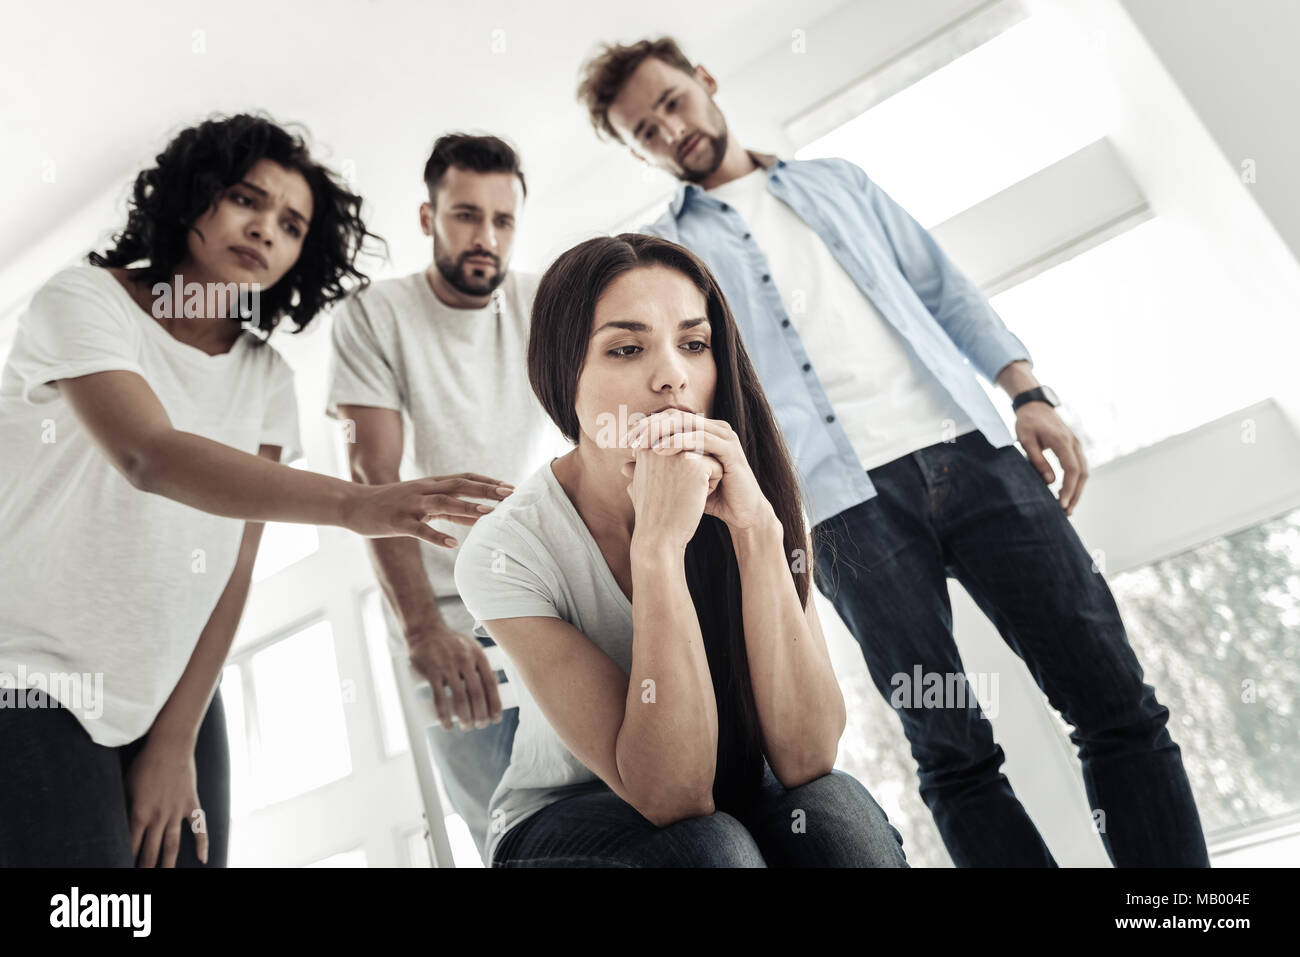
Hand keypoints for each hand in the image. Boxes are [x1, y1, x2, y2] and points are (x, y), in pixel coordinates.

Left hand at [125, 734, 206, 866]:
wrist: (170, 745)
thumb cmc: (145, 763)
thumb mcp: (126, 785)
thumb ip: (125, 806)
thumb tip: (118, 823)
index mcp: (139, 813)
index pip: (130, 844)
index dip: (126, 858)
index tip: (122, 867)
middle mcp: (158, 817)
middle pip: (150, 851)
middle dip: (145, 867)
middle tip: (142, 877)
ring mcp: (177, 812)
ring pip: (172, 845)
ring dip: (167, 864)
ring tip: (165, 876)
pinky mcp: (191, 804)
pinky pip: (199, 827)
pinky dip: (202, 844)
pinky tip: (203, 859)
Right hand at [340, 472, 513, 546]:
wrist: (354, 505)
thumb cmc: (393, 505)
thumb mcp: (423, 503)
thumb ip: (451, 509)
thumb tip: (480, 515)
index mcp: (430, 484)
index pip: (464, 477)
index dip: (487, 481)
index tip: (509, 486)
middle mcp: (423, 490)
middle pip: (458, 486)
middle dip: (485, 489)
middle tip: (509, 494)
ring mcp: (410, 505)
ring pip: (442, 504)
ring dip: (466, 508)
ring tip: (488, 514)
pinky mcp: (397, 522)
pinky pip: (419, 529)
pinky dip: (437, 536)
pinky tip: (452, 544)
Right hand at [407, 623, 502, 730]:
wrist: (426, 630)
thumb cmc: (452, 642)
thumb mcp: (472, 647)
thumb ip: (481, 665)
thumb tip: (493, 688)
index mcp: (478, 655)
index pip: (490, 683)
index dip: (495, 704)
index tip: (496, 718)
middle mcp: (465, 660)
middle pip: (477, 694)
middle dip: (481, 714)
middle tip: (481, 725)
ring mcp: (448, 666)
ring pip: (460, 698)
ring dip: (465, 717)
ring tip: (466, 726)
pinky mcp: (432, 672)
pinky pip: (439, 698)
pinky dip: (444, 715)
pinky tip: (447, 724)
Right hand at [619, 441, 715, 548]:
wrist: (658, 537)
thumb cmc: (651, 514)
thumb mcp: (637, 487)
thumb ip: (638, 470)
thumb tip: (627, 465)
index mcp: (647, 445)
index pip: (680, 450)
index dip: (677, 473)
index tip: (664, 490)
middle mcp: (662, 443)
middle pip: (694, 452)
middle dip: (690, 474)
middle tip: (673, 494)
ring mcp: (679, 452)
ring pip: (707, 459)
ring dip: (700, 479)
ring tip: (682, 495)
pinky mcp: (697, 464)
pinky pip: (717, 469)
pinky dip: (710, 487)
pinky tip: (692, 499)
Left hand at [626, 410, 771, 530]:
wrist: (741, 515)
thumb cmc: (710, 498)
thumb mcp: (678, 482)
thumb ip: (653, 471)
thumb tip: (623, 467)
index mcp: (702, 431)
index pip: (670, 419)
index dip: (646, 426)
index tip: (625, 440)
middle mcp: (714, 428)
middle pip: (676, 416)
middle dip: (650, 426)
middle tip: (630, 439)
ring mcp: (724, 437)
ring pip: (687, 423)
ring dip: (660, 431)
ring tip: (640, 444)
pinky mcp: (731, 450)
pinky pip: (702, 439)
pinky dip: (679, 441)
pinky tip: (660, 450)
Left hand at [1015, 403, 1088, 515]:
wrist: (1035, 406)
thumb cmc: (1027, 423)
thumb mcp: (1026, 441)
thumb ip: (1037, 460)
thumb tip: (1050, 482)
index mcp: (1062, 441)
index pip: (1071, 469)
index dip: (1069, 488)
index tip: (1061, 504)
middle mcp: (1074, 443)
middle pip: (1082, 473)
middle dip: (1075, 494)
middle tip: (1066, 512)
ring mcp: (1076, 444)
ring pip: (1083, 472)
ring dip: (1077, 490)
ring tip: (1067, 507)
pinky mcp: (1074, 447)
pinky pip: (1079, 467)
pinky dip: (1076, 482)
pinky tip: (1067, 493)